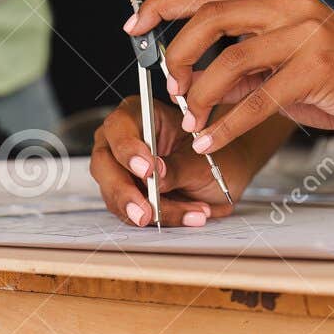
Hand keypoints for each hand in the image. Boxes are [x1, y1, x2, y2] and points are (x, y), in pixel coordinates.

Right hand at [90, 98, 250, 226]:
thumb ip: (178, 166)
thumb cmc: (213, 151)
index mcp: (139, 114)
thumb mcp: (202, 156)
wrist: (228, 171)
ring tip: (192, 213)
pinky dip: (163, 218)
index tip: (147, 170)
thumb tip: (156, 178)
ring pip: (117, 195)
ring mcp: (122, 170)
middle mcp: (122, 141)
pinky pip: (134, 213)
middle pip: (105, 165)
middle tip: (146, 211)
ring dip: (154, 210)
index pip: (119, 127)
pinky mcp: (129, 196)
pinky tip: (191, 216)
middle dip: (125, 191)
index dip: (128, 150)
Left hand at [123, 0, 333, 155]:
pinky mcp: (318, 66)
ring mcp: (305, 33)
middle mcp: (289, 6)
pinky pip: (258, 98)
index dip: (163, 8)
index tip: (133, 28)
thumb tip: (196, 88)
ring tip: (192, 123)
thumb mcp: (286, 67)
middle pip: (210, 19)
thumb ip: (244, 72)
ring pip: (230, 60)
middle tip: (171, 90)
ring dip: (200, 96)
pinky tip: (211, 140)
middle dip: (178, 56)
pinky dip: (227, 123)